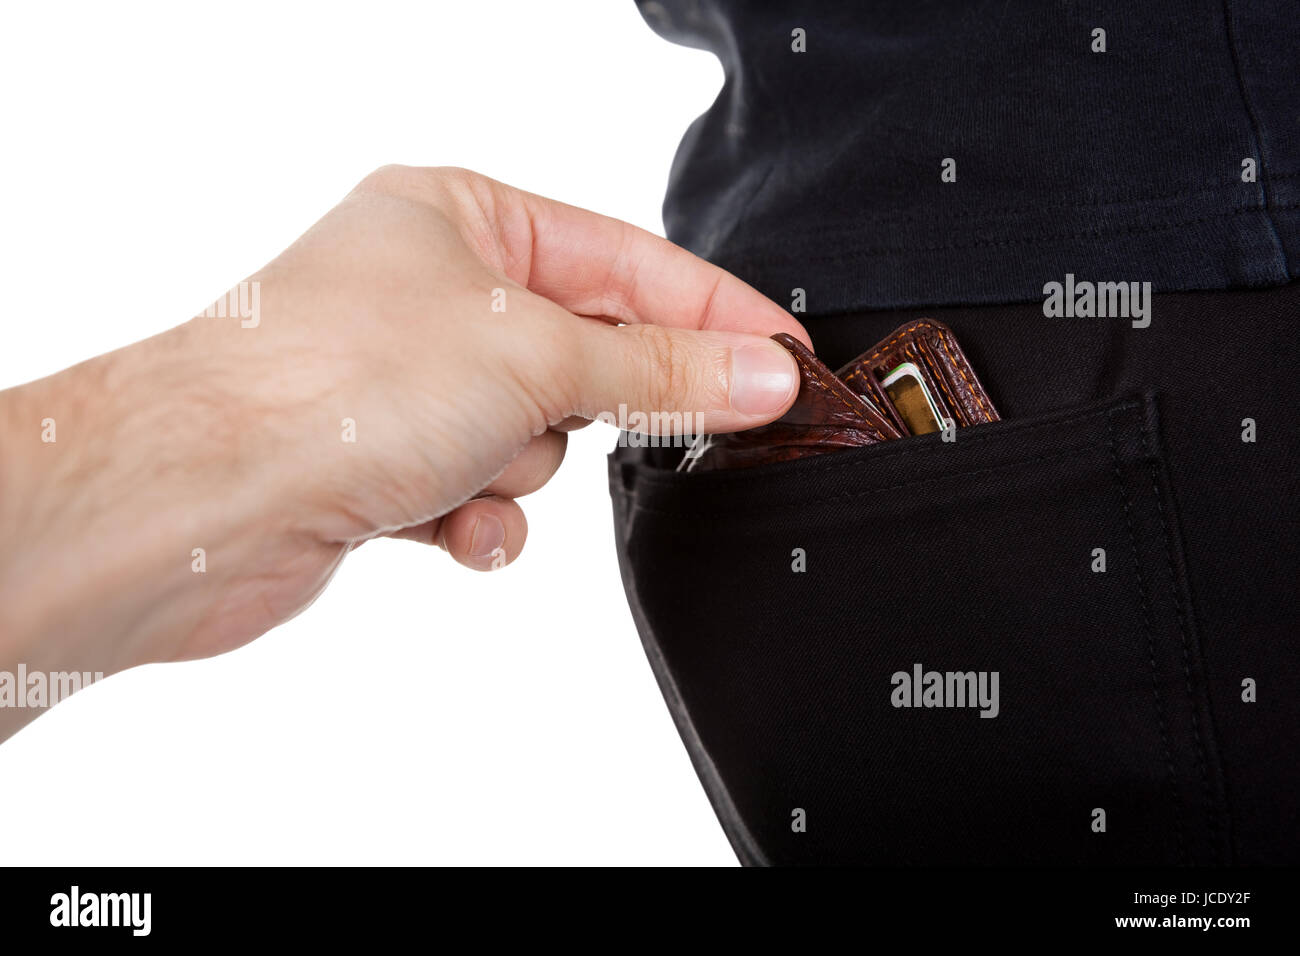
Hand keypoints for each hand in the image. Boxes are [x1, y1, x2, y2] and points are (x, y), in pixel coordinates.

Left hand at [0, 165, 806, 731]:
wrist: (199, 502)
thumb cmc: (335, 384)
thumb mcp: (537, 354)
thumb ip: (663, 367)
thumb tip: (762, 373)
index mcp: (460, 215)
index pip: (627, 259)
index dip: (714, 312)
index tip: (785, 358)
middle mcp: (430, 288)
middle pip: (586, 349)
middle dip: (594, 402)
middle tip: (634, 421)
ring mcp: (406, 377)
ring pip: (538, 431)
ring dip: (518, 463)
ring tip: (461, 464)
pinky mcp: (386, 459)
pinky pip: (486, 488)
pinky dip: (480, 512)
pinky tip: (445, 522)